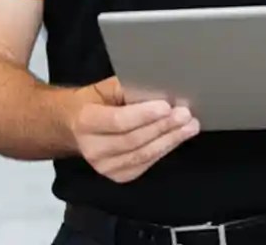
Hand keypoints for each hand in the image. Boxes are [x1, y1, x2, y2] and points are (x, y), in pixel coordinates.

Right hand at [67, 77, 199, 183]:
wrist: (75, 126)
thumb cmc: (95, 101)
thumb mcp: (105, 88)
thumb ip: (128, 89)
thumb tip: (160, 89)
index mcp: (86, 122)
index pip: (118, 121)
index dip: (144, 115)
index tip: (167, 106)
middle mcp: (92, 149)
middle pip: (134, 140)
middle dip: (163, 127)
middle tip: (186, 115)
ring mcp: (104, 167)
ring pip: (142, 155)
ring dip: (169, 140)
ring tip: (190, 126)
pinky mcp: (117, 176)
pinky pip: (145, 164)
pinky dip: (164, 150)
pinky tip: (177, 138)